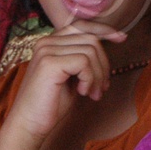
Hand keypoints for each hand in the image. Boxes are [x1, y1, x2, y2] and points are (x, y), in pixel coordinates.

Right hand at [7, 21, 126, 144]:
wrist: (29, 124)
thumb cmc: (50, 104)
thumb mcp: (71, 77)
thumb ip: (82, 61)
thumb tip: (106, 49)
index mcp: (50, 42)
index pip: (81, 25)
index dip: (104, 29)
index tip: (122, 38)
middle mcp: (46, 42)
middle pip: (91, 39)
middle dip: (103, 64)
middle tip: (101, 88)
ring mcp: (47, 51)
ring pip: (90, 51)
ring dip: (98, 75)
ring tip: (93, 94)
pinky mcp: (50, 63)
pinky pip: (84, 62)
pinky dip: (89, 79)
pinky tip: (83, 92)